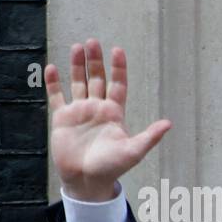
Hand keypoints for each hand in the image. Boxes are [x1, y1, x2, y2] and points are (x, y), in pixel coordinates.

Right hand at [45, 38, 171, 201]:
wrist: (87, 180)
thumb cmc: (112, 167)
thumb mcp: (134, 151)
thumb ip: (150, 136)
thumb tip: (169, 124)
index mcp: (115, 113)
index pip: (118, 85)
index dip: (118, 68)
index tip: (117, 50)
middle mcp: (97, 109)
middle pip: (97, 79)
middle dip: (96, 61)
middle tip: (93, 42)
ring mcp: (79, 112)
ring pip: (78, 83)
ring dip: (77, 66)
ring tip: (78, 47)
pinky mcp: (62, 118)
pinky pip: (57, 96)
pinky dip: (54, 83)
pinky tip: (53, 68)